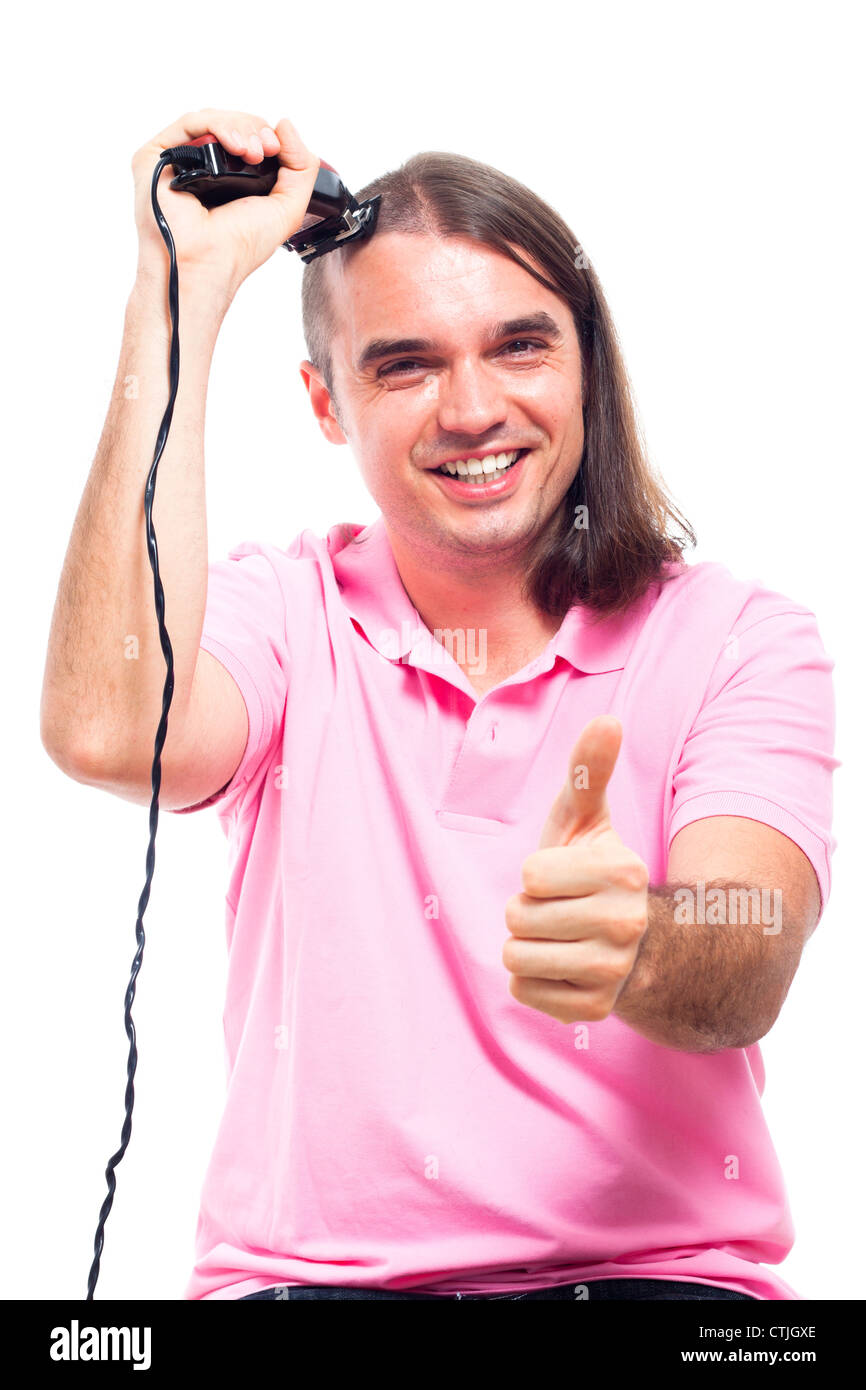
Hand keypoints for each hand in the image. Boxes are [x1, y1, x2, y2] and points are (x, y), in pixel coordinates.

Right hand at [131, 107, 320, 296]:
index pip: (249, 138)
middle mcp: (203, 168)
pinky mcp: (155, 157)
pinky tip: (234, 145)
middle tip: (265, 149)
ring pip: (212, 120)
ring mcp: (178, 162)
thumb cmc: (238, 247)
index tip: (276, 148)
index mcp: (231, 179)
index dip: (265, 135)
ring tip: (252, 152)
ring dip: (239, 127)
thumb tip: (285, 124)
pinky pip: (188, 124)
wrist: (206, 262)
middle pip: (232, 124)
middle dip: (254, 129)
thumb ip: (301, 167)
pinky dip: (217, 125)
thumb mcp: (287, 208)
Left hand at [502, 715, 649, 1023]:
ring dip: (525, 945)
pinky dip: (531, 979)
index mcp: (622, 873)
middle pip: (518, 917)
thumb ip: (589, 770)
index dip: (536, 874)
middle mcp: (624, 925)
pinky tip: (561, 968)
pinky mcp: (592, 1010)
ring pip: (515, 956)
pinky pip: (522, 990)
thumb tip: (607, 718)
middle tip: (560, 911)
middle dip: (527, 911)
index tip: (564, 879)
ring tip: (559, 938)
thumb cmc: (594, 872)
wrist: (638, 946)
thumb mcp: (590, 820)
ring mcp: (611, 973)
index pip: (530, 875)